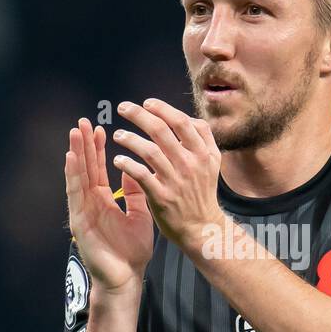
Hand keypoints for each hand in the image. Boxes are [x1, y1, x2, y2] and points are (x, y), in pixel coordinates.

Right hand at [64, 117, 153, 291]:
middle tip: (83, 122)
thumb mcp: (139, 215)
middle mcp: (90, 203)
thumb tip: (136, 170)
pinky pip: (75, 195)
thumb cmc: (132, 251)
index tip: (100, 128)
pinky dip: (72, 176)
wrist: (126, 278)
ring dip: (75, 154)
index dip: (98, 149)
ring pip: (77, 177)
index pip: (98, 169)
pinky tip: (71, 159)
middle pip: (85, 168)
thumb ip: (136, 193)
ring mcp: (82, 211)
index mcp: (104, 201)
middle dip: (84, 145)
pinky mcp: (79, 222)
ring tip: (75, 132)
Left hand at [110, 99, 225, 251]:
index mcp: (203, 152)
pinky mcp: (162, 196)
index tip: (147, 103)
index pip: (182, 121)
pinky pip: (141, 175)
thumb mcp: (212, 163)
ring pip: (149, 150)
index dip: (162, 108)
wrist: (202, 227)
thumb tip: (187, 118)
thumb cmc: (202, 193)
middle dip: (139, 115)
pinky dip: (127, 164)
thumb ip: (203, 139)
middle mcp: (191, 164)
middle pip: (162, 130)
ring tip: (118, 135)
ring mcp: (176, 180)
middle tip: (123, 108)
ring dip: (130, 139)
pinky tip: (118, 160)